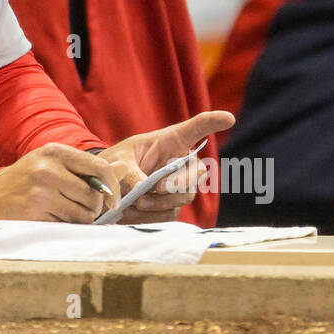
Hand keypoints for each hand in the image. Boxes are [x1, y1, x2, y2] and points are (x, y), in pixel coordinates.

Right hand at [0, 143, 120, 221]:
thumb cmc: (28, 178)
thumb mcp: (54, 163)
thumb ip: (88, 167)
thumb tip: (126, 168)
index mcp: (55, 152)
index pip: (100, 168)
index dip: (113, 188)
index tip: (113, 200)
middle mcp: (47, 170)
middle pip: (94, 197)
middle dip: (92, 207)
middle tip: (78, 206)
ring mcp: (39, 194)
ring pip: (84, 216)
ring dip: (79, 219)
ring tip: (61, 211)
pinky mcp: (34, 216)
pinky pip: (68, 228)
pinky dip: (65, 228)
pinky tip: (50, 219)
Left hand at [96, 111, 234, 223]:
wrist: (105, 187)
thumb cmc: (114, 163)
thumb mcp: (117, 160)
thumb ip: (130, 172)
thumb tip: (141, 190)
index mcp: (169, 141)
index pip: (195, 129)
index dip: (212, 123)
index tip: (228, 118)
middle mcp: (179, 163)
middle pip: (197, 172)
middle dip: (179, 182)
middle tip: (157, 187)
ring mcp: (178, 186)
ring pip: (184, 197)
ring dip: (161, 202)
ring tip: (136, 202)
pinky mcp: (171, 206)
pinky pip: (169, 214)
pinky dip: (151, 215)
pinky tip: (132, 211)